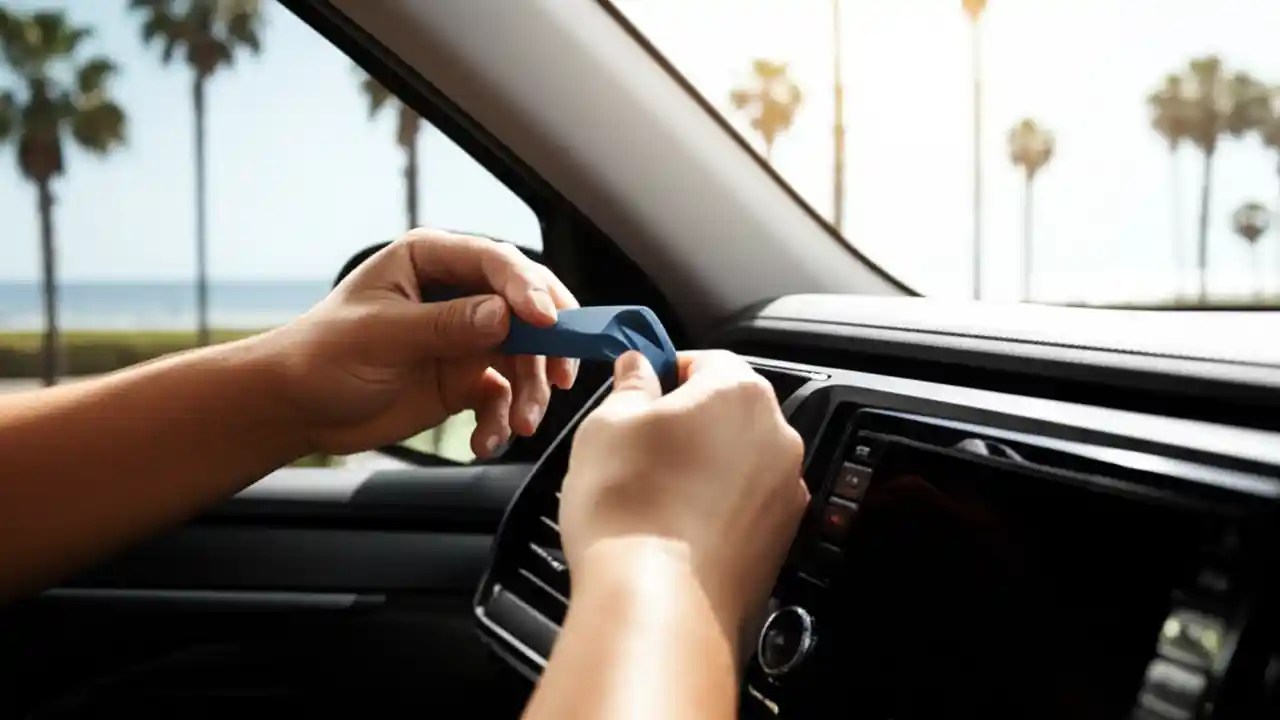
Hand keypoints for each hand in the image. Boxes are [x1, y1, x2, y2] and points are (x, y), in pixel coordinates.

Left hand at [266, 228, 578, 456]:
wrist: (296, 407)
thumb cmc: (322, 355)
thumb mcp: (383, 335)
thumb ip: (446, 325)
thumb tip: (503, 316)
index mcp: (432, 260)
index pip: (496, 263)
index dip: (529, 290)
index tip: (548, 323)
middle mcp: (457, 293)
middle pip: (525, 308)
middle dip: (549, 344)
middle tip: (562, 375)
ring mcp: (466, 337)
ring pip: (523, 357)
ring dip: (529, 392)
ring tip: (520, 424)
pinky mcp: (465, 377)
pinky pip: (503, 395)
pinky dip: (502, 419)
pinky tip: (486, 440)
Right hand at [559, 350, 808, 645]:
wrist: (658, 604)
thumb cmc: (630, 508)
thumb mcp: (608, 424)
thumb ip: (631, 384)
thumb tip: (639, 365)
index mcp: (739, 392)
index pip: (705, 360)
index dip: (665, 372)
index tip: (637, 393)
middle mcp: (776, 436)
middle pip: (727, 410)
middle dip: (686, 422)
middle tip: (637, 448)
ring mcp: (785, 491)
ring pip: (737, 460)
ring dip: (702, 466)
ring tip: (652, 494)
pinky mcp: (780, 539)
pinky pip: (744, 505)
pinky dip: (715, 507)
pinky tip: (675, 527)